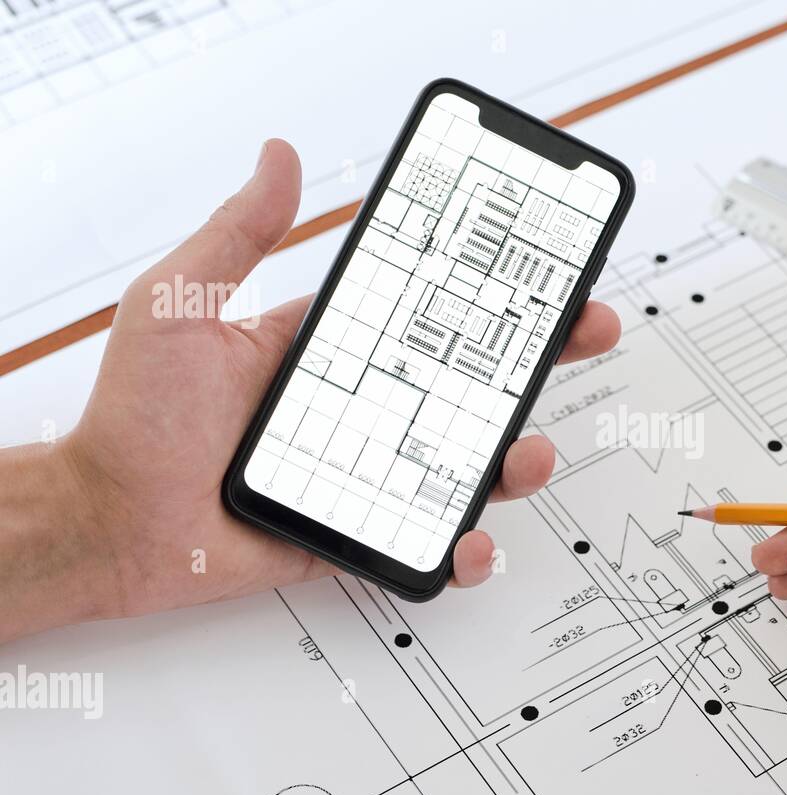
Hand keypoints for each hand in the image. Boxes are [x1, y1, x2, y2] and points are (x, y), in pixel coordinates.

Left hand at [31, 140, 619, 626]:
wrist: (109, 521)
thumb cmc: (135, 415)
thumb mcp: (185, 302)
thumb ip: (239, 234)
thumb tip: (279, 158)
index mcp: (336, 352)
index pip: (431, 316)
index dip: (491, 295)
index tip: (541, 272)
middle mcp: (364, 412)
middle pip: (472, 387)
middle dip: (539, 361)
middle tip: (584, 333)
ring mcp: (368, 477)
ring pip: (467, 467)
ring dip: (516, 459)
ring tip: (527, 452)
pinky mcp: (359, 536)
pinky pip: (425, 546)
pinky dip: (460, 551)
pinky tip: (467, 539)